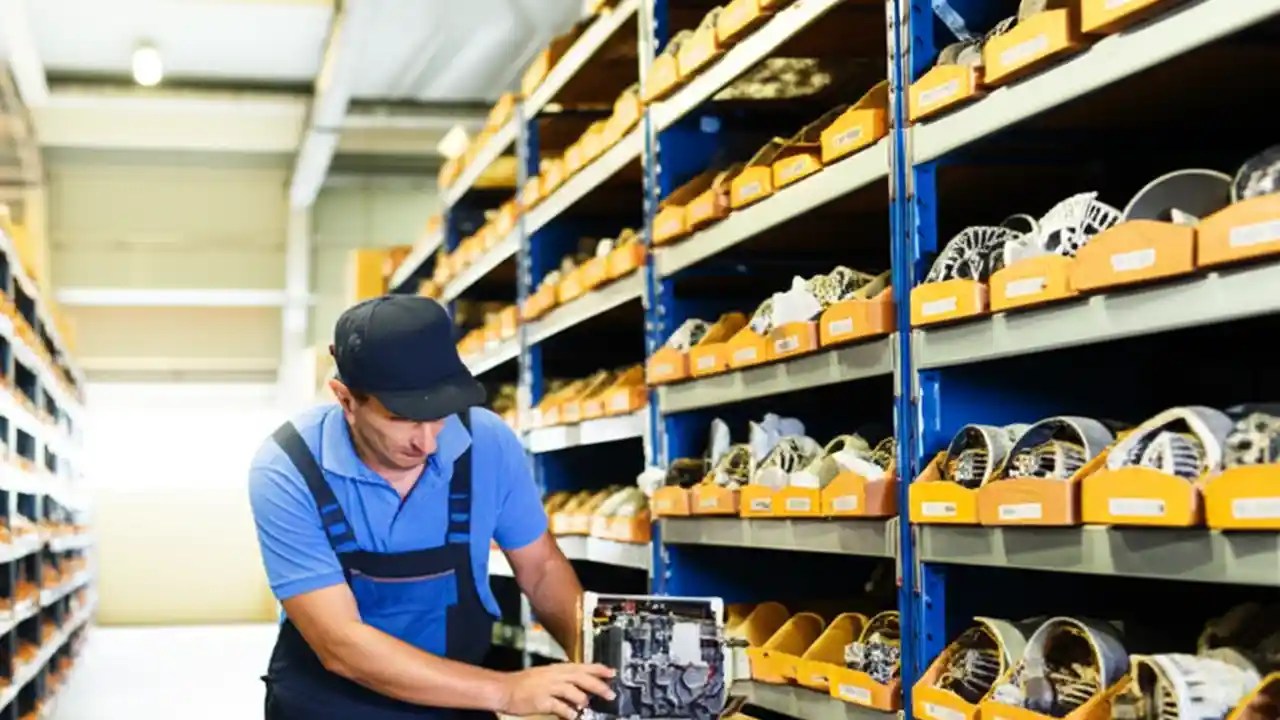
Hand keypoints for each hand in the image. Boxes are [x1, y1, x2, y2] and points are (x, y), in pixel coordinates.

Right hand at [498, 663, 615, 718]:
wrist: (505, 689)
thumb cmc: (525, 683)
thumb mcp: (546, 675)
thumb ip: (563, 679)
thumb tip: (580, 686)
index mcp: (557, 668)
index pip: (582, 666)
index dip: (598, 669)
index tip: (612, 672)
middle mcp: (555, 675)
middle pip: (582, 678)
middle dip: (598, 686)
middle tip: (610, 694)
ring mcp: (548, 687)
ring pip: (573, 691)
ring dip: (582, 700)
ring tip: (586, 705)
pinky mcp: (542, 701)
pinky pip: (560, 707)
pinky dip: (569, 712)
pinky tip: (573, 716)